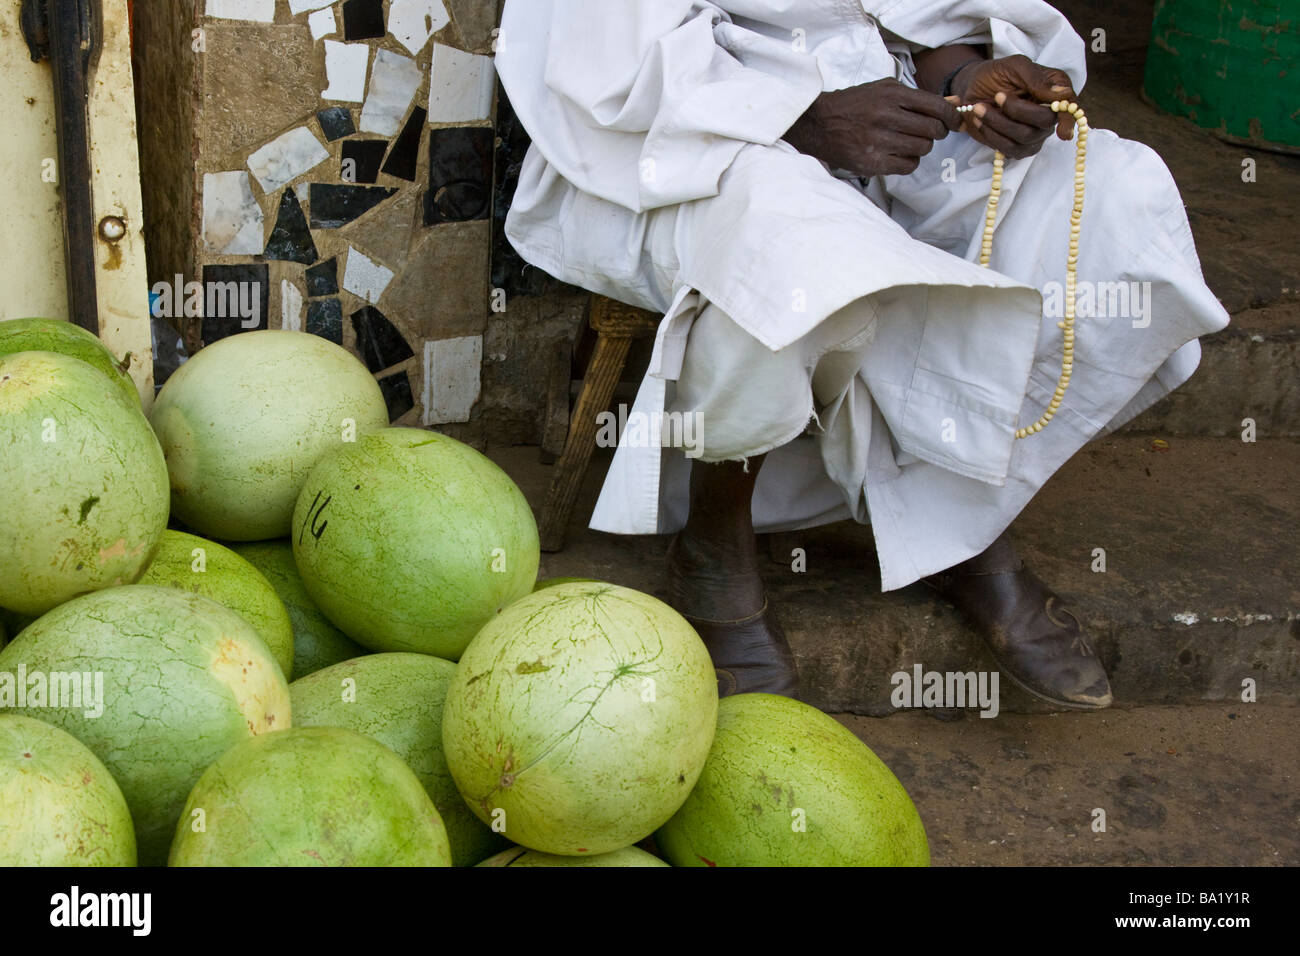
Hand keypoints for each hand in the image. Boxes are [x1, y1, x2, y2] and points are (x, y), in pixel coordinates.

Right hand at [783, 78, 962, 177]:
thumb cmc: (854, 104)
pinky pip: (907, 166)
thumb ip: (916, 97)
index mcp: (892, 95)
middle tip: (930, 132)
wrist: (819, 122)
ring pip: (922, 148)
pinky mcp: (871, 162)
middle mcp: (886, 116)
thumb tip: (951, 106)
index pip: (936, 107)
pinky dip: (909, 162)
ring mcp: (878, 141)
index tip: (955, 122)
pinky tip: (900, 155)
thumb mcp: (883, 89)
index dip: (952, 116)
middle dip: (937, 132)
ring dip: (921, 147)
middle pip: (933, 130)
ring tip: (909, 142)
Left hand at [948, 54, 1079, 158]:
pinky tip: (980, 120)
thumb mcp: (1015, 67)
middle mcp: (1050, 114)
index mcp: (1056, 90)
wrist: (971, 89)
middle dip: (1016, 111)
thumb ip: (1037, 79)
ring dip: (998, 122)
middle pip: (1044, 123)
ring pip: (1024, 137)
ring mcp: (1035, 134)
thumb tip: (1063, 94)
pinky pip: (1009, 149)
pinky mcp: (1018, 147)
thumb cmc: (996, 75)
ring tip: (980, 107)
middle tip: (997, 96)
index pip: (1069, 107)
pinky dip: (991, 134)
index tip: (1063, 133)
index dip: (1068, 120)